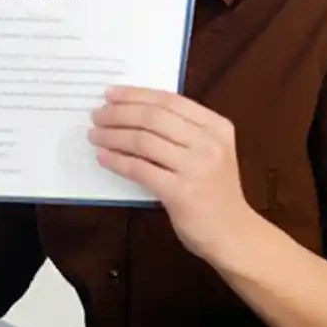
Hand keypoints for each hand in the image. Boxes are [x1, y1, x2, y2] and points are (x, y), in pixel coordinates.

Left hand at [88, 85, 255, 259]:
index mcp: (216, 126)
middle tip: (97, 115)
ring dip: (112, 135)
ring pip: (143, 140)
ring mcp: (197, 168)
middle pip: (153, 117)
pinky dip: (117, 161)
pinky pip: (139, 169)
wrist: (233, 233)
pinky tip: (103, 157)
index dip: (135, 94)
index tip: (111, 94)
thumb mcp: (209, 151)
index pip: (169, 100)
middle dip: (119, 113)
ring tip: (94, 135)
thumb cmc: (214, 190)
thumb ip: (181, 130)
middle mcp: (209, 143)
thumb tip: (131, 110)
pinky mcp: (181, 193)